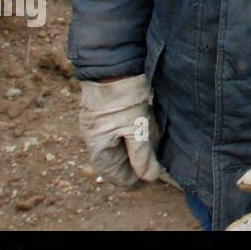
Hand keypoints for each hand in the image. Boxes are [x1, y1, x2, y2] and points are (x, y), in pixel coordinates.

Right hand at [78, 74, 169, 188]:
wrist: (112, 66)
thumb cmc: (122, 99)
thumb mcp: (136, 129)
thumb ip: (142, 156)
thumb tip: (149, 178)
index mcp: (99, 147)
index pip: (115, 176)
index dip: (133, 182)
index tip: (151, 182)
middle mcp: (95, 138)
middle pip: (115, 162)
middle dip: (135, 168)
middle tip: (155, 169)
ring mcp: (98, 124)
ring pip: (117, 146)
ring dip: (133, 152)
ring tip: (152, 153)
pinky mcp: (105, 111)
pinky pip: (118, 131)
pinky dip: (131, 137)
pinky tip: (144, 133)